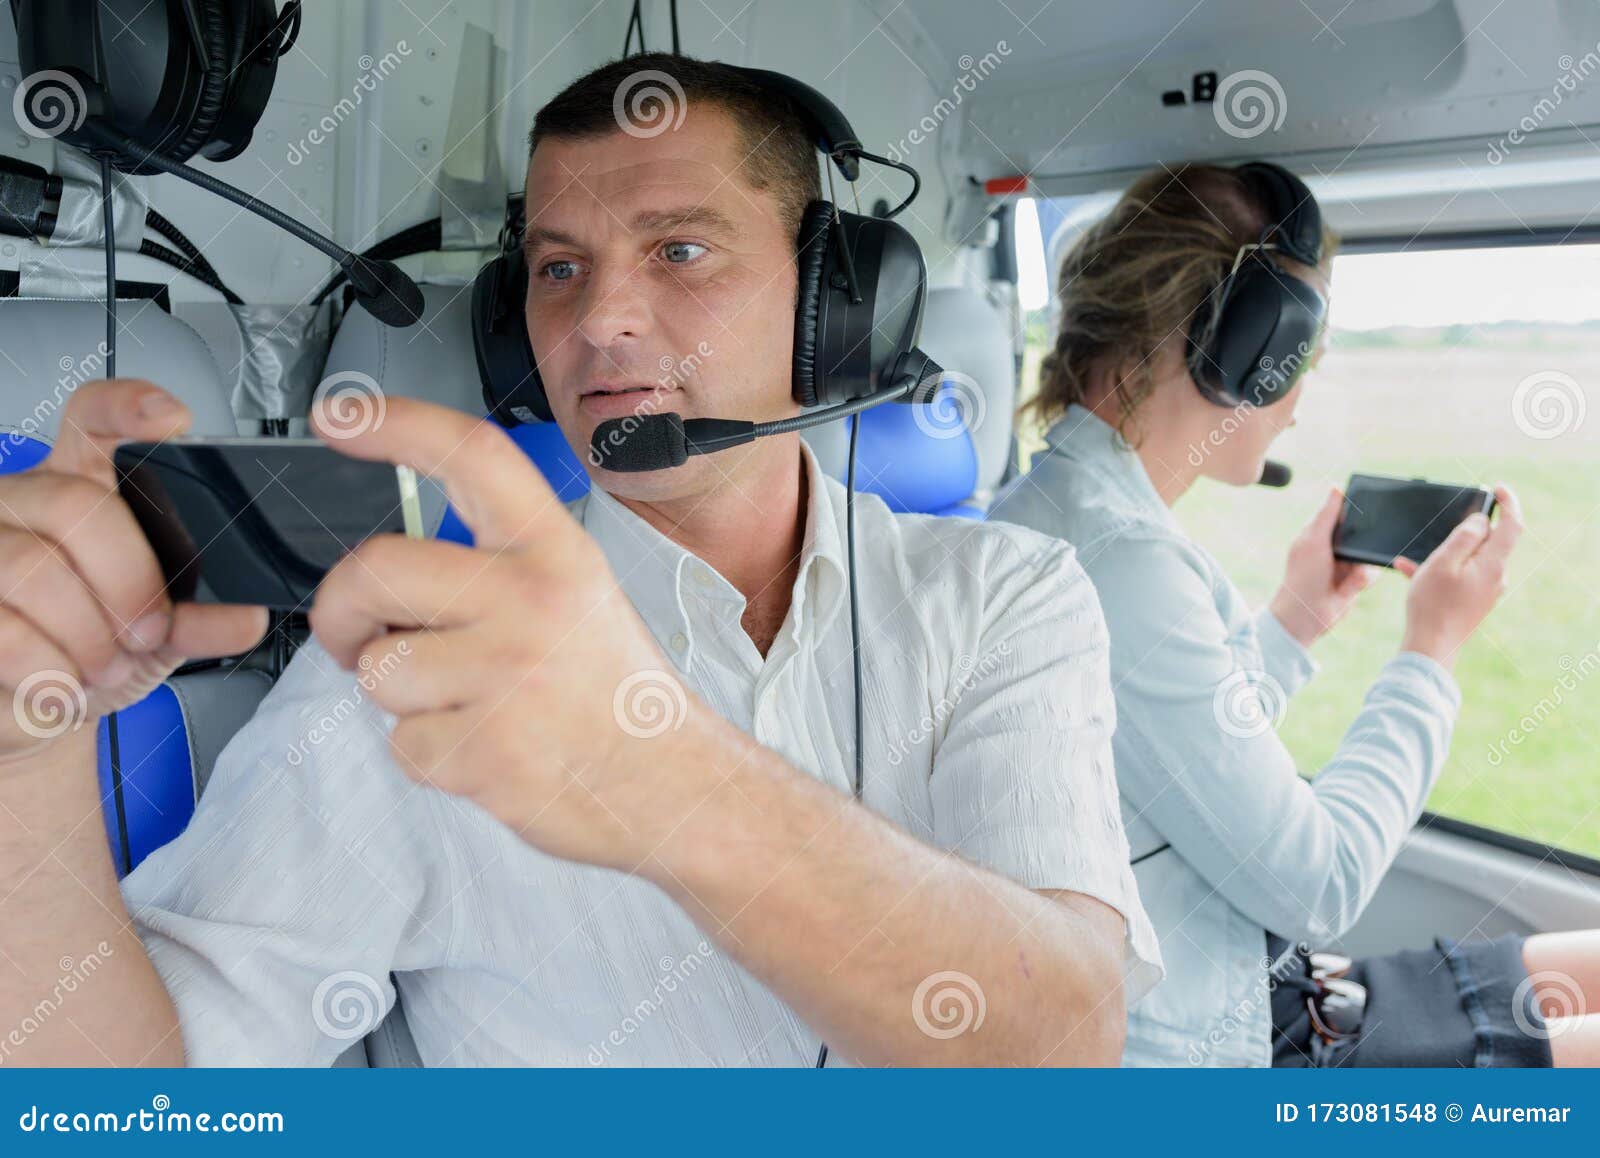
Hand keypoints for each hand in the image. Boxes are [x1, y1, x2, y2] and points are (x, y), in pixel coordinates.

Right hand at [0, 381, 267, 767]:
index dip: (128, 406)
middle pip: (74, 505)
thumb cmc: (93, 651)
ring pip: (31, 569)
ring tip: (105, 666)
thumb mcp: (159, 634)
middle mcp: (22, 500)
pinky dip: (49, 669)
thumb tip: (248, 617)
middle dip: (127, 582)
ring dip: (86, 635)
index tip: (173, 420)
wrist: (35, 706)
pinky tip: (62, 683)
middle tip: (147, 633)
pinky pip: (3, 630)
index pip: (94, 417)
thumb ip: (199, 619)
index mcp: (81, 485)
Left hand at [308, 396, 717, 870]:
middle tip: (356, 635)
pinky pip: (403, 744)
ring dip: (402, 697)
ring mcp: (506, 675)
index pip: (470, 455)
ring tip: (468, 704)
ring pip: (378, 670)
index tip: (337, 412)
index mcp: (555, 552)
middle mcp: (530, 600)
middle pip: (375, 568)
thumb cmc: (615, 693)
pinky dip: (431, 755)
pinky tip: (488, 747)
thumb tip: (391, 571)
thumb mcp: (580, 595)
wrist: (673, 783)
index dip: (395, 423)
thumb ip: (497, 567)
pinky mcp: (485, 749)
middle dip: (340, 611)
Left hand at [1268, 486, 1376, 648]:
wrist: (1307, 614)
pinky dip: (1363, 579)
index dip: (1355, 510)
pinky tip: (1349, 587)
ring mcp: (1344, 565)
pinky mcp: (1354, 581)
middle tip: (1355, 550)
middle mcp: (1332, 548)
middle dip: (1364, 540)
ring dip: (1362, 564)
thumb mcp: (1314, 540)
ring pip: (1368, 553)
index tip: (1371, 504)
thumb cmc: (1303, 575)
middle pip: (1360, 534)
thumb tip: (1336, 488)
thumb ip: (1327, 516)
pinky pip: (1370, 572)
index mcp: (1318, 534)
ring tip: (1348, 575)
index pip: (1341, 514)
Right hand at [1396, 484, 1521, 670]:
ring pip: (1468, 560)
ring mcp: (1485, 591)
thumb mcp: (1444, 562)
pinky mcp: (1472, 602)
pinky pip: (1458, 577)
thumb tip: (1482, 521)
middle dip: (1466, 530)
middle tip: (1443, 524)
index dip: (1508, 503)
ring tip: (1412, 557)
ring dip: (1443, 553)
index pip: (1512, 525)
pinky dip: (1438, 570)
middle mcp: (1495, 577)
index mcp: (1492, 564)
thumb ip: (1465, 537)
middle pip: (1489, 542)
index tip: (1498, 488)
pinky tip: (1408, 571)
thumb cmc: (1433, 604)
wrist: (1431, 647)